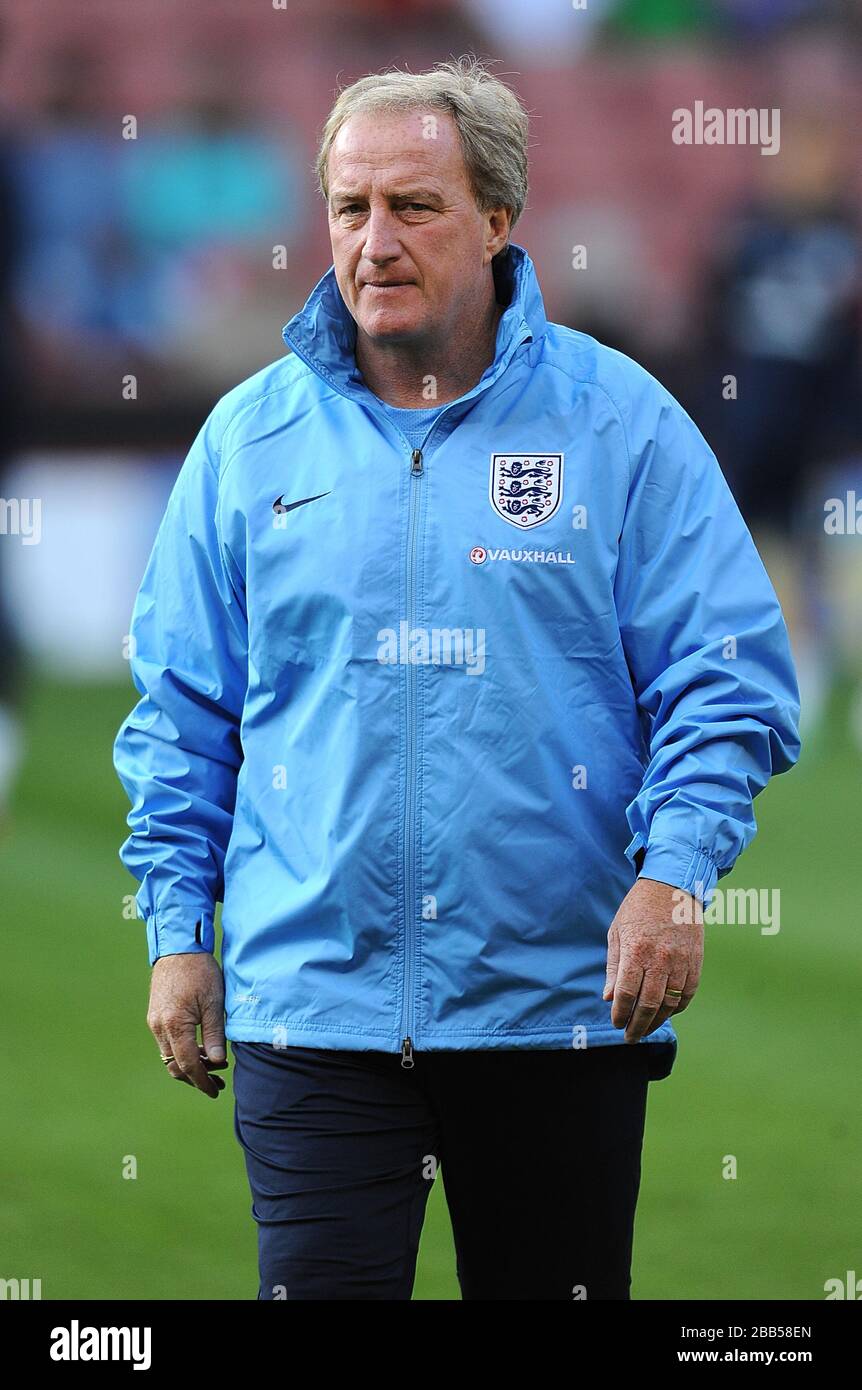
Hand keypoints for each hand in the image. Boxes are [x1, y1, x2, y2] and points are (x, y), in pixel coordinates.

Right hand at [147, 952, 227, 1097]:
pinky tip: (200, 1049)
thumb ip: (214, 1034)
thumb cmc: (200, 972)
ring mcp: (154, 1022)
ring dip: (189, 1065)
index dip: (202, 1081)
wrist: (178, 948)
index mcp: (175, 1025)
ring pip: (169, 1056)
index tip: (215, 1091)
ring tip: (213, 1067)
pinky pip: (167, 1043)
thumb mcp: (214, 1003)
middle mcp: (159, 1027)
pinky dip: (182, 1052)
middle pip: (174, 1066)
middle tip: (218, 1083)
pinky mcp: (155, 1016)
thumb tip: (217, 1062)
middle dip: (196, 1078)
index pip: (187, 1065)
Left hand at [603, 877, 702, 1042]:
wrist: (672, 886)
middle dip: (637, 1026)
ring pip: (670, 1003)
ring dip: (657, 1021)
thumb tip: (609, 998)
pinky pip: (688, 993)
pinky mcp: (696, 961)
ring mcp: (681, 961)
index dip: (620, 1013)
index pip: (627, 994)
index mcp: (636, 950)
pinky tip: (666, 1013)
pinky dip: (677, 1008)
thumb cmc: (638, 909)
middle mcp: (660, 959)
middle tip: (630, 1037)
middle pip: (648, 1004)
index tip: (616, 1023)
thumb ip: (614, 967)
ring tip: (646, 1029)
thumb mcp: (617, 932)